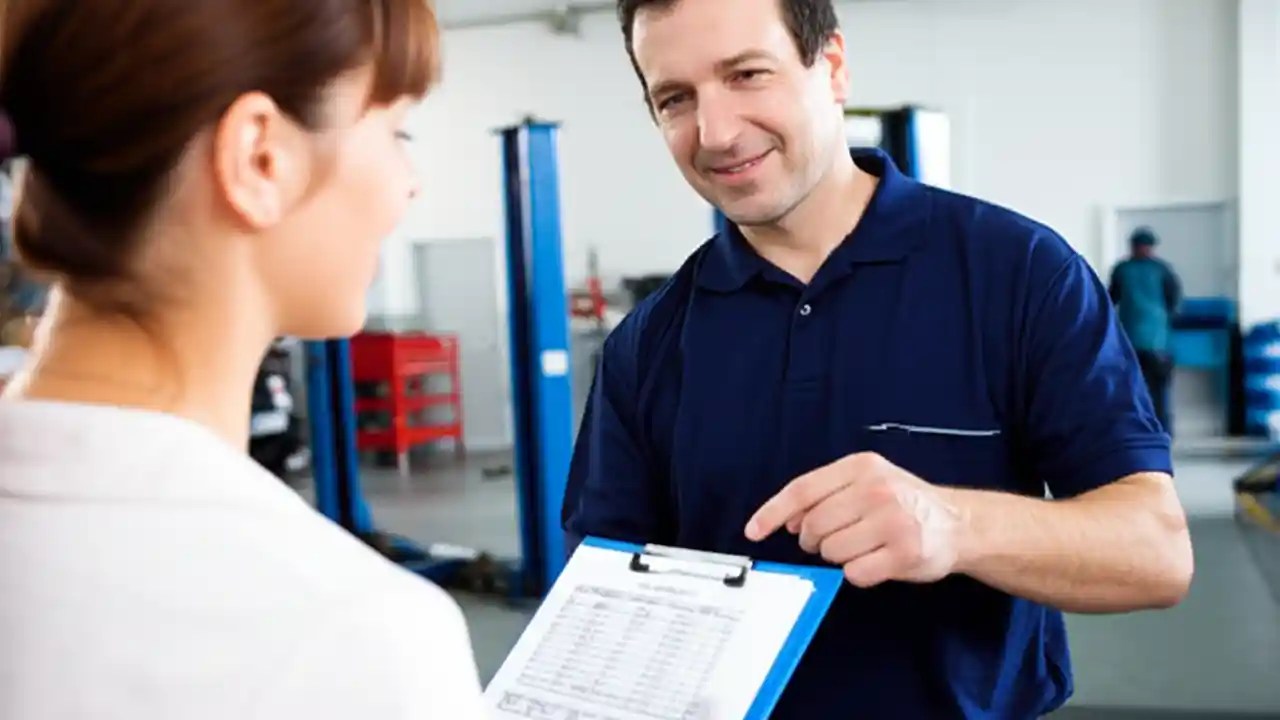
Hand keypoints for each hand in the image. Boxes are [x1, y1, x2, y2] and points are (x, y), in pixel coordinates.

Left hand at [744, 452, 963, 587]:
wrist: (958, 523)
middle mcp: (876, 490)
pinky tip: (878, 561)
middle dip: (815, 540)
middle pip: (813, 526)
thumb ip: (825, 495)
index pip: (802, 490)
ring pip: (831, 552)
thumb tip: (785, 521)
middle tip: (838, 537)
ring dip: (840, 556)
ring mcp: (892, 522)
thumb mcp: (867, 481)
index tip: (753, 530)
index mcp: (862, 467)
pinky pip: (855, 573)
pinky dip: (858, 573)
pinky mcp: (904, 553)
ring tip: (865, 545)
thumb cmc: (904, 503)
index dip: (772, 513)